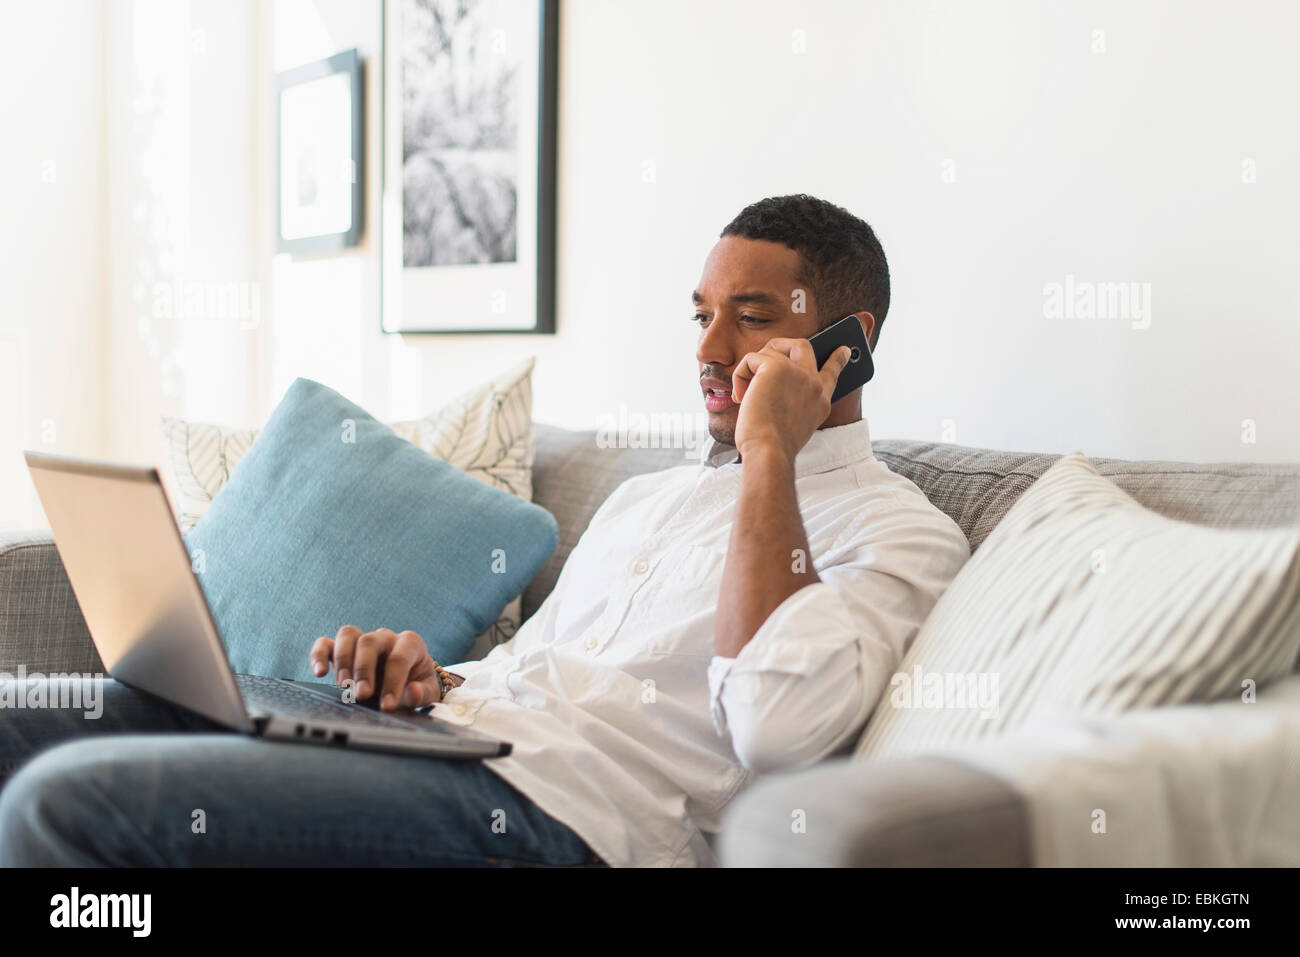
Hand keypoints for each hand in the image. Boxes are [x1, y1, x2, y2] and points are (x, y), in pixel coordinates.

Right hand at [308, 625, 444, 711]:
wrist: (407, 680)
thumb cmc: (416, 684)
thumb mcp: (427, 691)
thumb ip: (422, 693)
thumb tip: (411, 692)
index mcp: (410, 643)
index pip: (399, 658)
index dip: (393, 682)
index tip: (387, 706)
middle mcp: (385, 637)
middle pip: (369, 642)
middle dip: (364, 670)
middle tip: (362, 695)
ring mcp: (363, 640)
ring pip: (347, 635)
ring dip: (343, 660)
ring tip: (343, 685)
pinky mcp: (342, 649)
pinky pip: (326, 643)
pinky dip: (319, 655)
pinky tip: (319, 672)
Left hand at [731, 338, 851, 461]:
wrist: (769, 452)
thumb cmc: (772, 446)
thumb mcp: (793, 424)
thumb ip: (791, 401)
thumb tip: (764, 382)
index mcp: (820, 401)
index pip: (832, 373)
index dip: (837, 359)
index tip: (844, 350)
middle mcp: (814, 384)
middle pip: (802, 346)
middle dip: (780, 345)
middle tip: (764, 358)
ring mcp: (798, 373)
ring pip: (768, 352)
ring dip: (750, 371)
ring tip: (744, 395)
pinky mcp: (776, 368)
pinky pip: (751, 359)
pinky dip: (739, 376)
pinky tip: (740, 396)